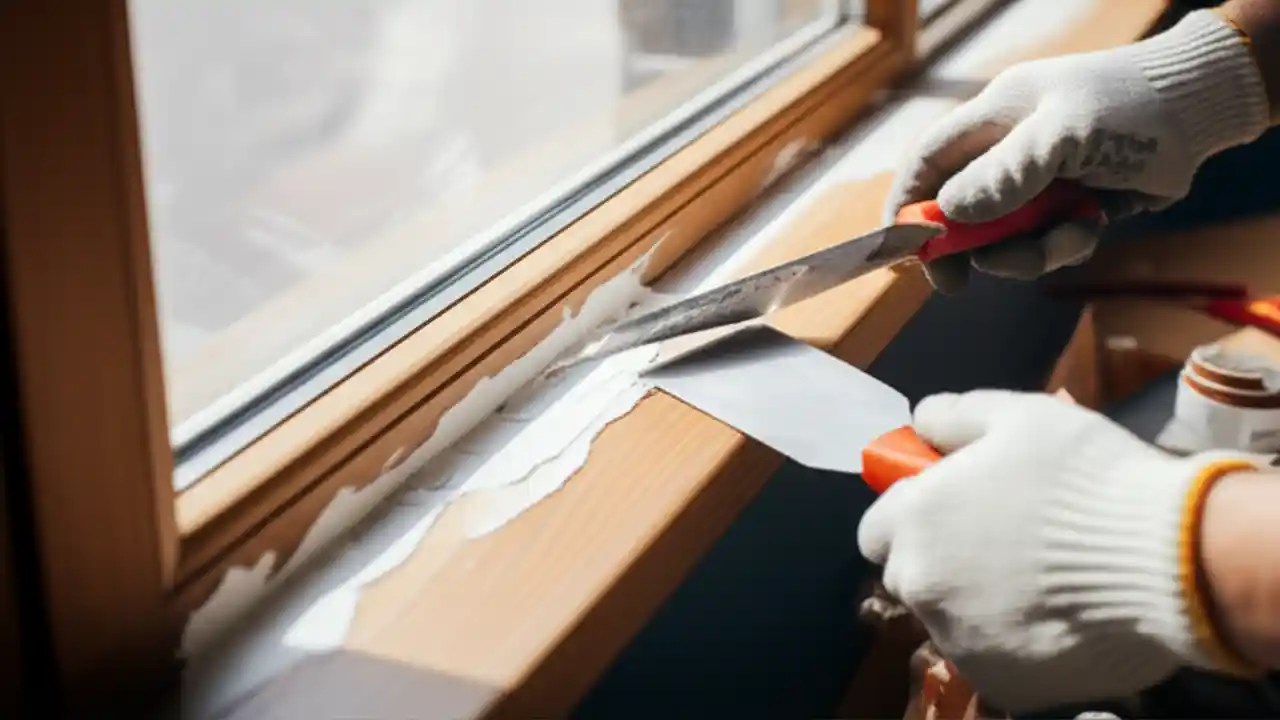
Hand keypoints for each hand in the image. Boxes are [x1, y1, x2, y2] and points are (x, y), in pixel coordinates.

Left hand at [857, 390, 1257, 712]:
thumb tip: (921, 420)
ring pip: (952, 621)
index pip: (877, 529)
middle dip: (943, 561)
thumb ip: (955, 416)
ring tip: (1043, 581)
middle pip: (911, 577)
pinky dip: (1016, 642)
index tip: (954, 509)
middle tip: (1005, 543)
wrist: (1170, 561)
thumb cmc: (1087, 476)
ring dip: (978, 603)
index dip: (911, 517)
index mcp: (914, 520)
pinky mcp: (1003, 685)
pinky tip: (1061, 617)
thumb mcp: (1020, 416)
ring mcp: (959, 641)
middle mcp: (921, 586)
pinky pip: (996, 659)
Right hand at [886, 10, 1267, 291]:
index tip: (901, 250)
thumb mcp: (1062, 134)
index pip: (930, 161)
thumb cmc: (1130, 106)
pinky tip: (1094, 224)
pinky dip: (1065, 244)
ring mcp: (1040, 181)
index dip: (907, 203)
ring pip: (1005, 237)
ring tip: (1069, 234)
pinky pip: (1046, 243)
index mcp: (994, 118)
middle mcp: (1009, 151)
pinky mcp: (1071, 206)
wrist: (1201, 111)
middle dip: (965, 247)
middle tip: (959, 284)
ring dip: (1029, 250)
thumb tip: (951, 214)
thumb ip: (1005, 174)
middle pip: (960, 210)